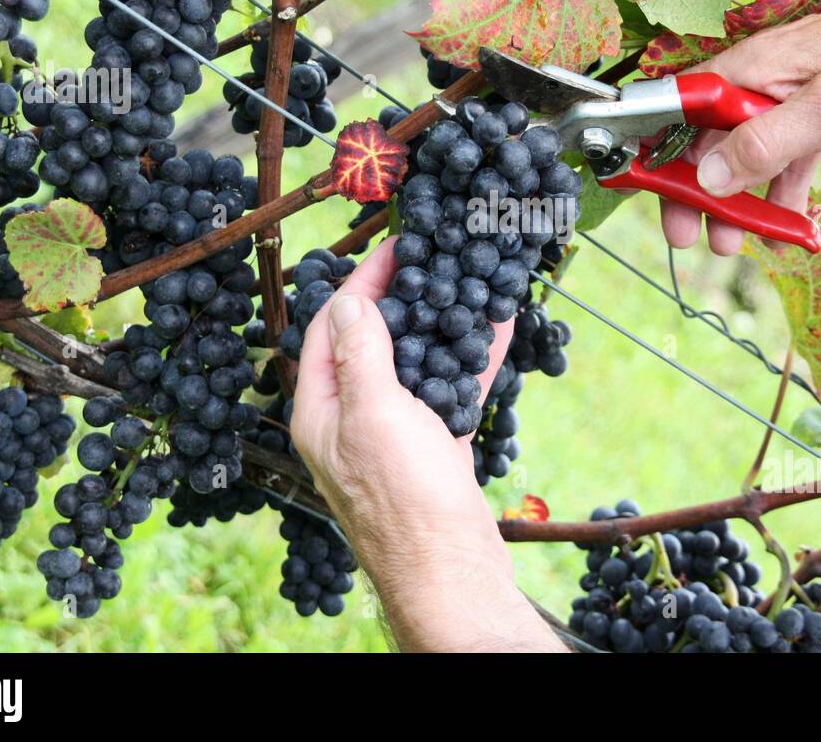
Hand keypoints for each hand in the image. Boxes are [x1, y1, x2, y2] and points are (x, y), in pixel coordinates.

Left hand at [291, 238, 563, 650]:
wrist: (450, 572)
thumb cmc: (402, 501)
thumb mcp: (373, 414)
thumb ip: (361, 354)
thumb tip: (352, 300)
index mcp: (321, 409)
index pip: (331, 327)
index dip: (360, 283)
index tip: (394, 248)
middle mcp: (354, 417)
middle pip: (374, 340)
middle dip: (404, 297)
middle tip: (433, 257)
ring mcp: (396, 432)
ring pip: (417, 361)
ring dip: (442, 320)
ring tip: (467, 279)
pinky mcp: (434, 445)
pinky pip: (450, 388)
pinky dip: (471, 356)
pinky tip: (498, 325)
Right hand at [663, 0, 820, 254]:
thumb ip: (766, 143)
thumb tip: (708, 178)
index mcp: (752, 67)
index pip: (681, 108)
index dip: (659, 149)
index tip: (646, 191)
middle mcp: (765, 79)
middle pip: (710, 138)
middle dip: (694, 190)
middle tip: (688, 237)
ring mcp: (795, 96)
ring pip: (749, 153)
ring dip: (738, 200)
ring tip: (733, 244)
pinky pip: (790, 156)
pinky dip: (783, 192)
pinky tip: (791, 227)